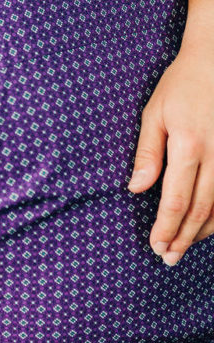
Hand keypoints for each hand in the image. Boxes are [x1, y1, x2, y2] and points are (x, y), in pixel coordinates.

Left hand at [129, 42, 213, 263]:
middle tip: (167, 258)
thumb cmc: (182, 85)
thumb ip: (147, 153)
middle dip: (183, 238)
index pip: (176, 201)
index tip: (155, 245)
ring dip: (203, 232)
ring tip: (184, 247)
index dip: (166, 228)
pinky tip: (209, 226)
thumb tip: (136, 189)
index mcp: (189, 146)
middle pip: (201, 211)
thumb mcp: (155, 113)